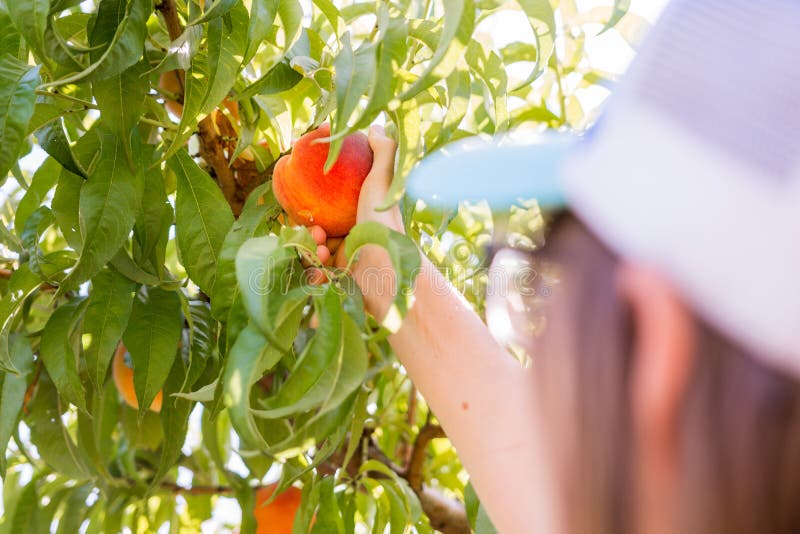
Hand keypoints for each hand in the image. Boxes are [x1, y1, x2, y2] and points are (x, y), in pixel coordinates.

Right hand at [302, 125, 404, 317]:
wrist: (387, 272)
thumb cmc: (383, 222)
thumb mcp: (383, 180)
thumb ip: (382, 150)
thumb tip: (373, 126)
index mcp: (360, 211)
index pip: (330, 200)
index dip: (313, 197)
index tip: (303, 195)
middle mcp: (353, 233)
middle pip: (315, 226)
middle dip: (308, 227)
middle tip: (314, 229)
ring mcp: (346, 256)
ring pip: (311, 249)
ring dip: (310, 248)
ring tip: (322, 248)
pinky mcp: (339, 278)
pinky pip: (314, 272)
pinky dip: (314, 271)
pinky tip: (323, 270)